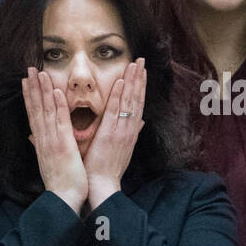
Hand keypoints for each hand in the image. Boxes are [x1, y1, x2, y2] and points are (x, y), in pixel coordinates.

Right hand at [22, 67, 87, 212]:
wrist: (63, 200)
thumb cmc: (61, 184)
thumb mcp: (49, 162)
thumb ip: (43, 147)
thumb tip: (34, 138)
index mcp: (42, 142)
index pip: (34, 115)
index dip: (30, 97)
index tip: (26, 82)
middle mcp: (43, 139)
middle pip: (35, 109)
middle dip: (32, 88)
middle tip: (28, 69)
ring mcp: (52, 141)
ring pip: (45, 111)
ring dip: (42, 91)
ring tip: (39, 73)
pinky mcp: (63, 145)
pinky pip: (60, 122)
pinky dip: (57, 106)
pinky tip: (55, 92)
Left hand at [84, 58, 145, 207]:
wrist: (103, 186)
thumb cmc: (108, 170)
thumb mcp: (123, 149)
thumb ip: (132, 133)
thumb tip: (141, 122)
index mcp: (131, 132)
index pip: (138, 105)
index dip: (140, 87)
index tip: (142, 72)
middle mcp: (129, 129)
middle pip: (137, 99)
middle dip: (139, 78)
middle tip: (141, 60)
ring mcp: (121, 131)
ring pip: (129, 101)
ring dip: (132, 82)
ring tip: (135, 64)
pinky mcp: (111, 134)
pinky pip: (116, 111)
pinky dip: (120, 96)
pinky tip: (121, 82)